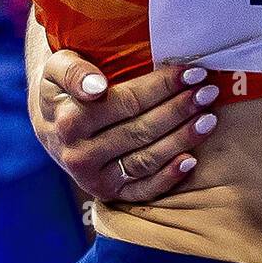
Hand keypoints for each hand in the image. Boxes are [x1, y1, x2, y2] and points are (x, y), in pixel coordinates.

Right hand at [32, 50, 219, 203]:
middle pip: (142, 130)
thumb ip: (73, 71)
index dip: (163, 86)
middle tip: (209, 91)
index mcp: (71, 121)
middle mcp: (81, 155)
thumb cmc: (64, 86)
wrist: (52, 122)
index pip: (128, 102)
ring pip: (146, 160)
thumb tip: (95, 88)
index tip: (192, 71)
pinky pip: (142, 191)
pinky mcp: (108, 194)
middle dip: (180, 109)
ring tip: (209, 119)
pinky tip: (191, 160)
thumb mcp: (57, 68)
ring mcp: (95, 179)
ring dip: (182, 140)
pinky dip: (168, 177)